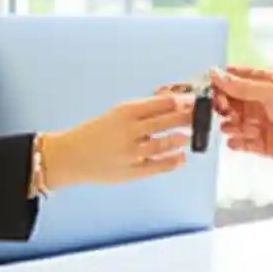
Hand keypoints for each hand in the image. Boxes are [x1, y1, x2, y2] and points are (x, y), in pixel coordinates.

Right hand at [40, 96, 191, 188]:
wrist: (70, 156)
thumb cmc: (96, 133)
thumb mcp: (117, 114)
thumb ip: (143, 111)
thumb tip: (174, 105)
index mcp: (126, 112)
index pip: (162, 103)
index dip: (182, 101)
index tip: (195, 99)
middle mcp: (130, 131)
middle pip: (167, 120)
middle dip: (187, 117)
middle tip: (201, 115)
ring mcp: (132, 153)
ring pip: (164, 143)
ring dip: (181, 138)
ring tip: (190, 135)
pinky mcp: (132, 172)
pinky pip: (158, 166)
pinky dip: (173, 161)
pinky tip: (181, 157)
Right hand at [209, 66, 272, 163]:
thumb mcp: (270, 93)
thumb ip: (242, 86)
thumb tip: (216, 74)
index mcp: (265, 85)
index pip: (237, 78)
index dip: (222, 81)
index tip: (208, 85)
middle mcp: (261, 103)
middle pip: (232, 101)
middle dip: (223, 105)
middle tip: (220, 109)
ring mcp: (261, 123)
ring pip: (234, 123)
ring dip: (229, 125)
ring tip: (230, 127)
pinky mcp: (261, 143)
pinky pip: (242, 143)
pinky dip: (236, 143)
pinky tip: (235, 142)